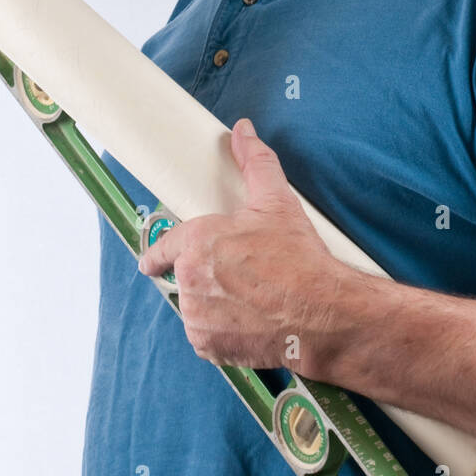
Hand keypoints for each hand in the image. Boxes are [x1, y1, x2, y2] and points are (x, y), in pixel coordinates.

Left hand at [138, 118, 349, 375]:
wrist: (322, 313)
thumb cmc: (299, 256)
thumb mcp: (277, 201)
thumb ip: (254, 162)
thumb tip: (242, 129)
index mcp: (198, 240)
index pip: (162, 247)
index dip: (159, 254)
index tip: (152, 260)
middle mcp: (189, 278)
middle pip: (185, 277)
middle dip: (205, 277)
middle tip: (238, 278)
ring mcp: (196, 315)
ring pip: (194, 307)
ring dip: (212, 305)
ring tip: (247, 301)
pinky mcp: (207, 345)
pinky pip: (204, 335)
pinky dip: (219, 331)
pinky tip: (245, 322)